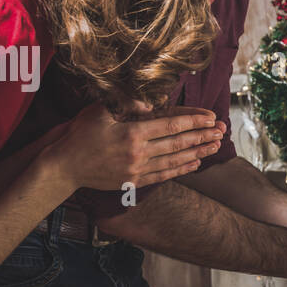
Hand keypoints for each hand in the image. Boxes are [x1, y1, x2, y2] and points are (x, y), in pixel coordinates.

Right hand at [45, 101, 225, 191]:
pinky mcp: (134, 182)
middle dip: (202, 136)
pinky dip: (181, 170)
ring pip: (175, 161)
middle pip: (178, 144)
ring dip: (197, 153)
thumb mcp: (100, 111)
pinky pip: (163, 176)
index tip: (210, 117)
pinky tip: (195, 163)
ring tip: (214, 146)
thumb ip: (126, 105)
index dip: (193, 121)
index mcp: (131, 134)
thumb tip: (150, 103)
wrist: (64, 166)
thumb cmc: (80, 134)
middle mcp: (138, 154)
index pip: (170, 125)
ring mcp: (137, 170)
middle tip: (221, 131)